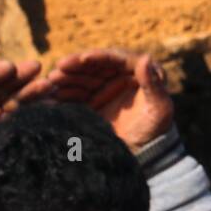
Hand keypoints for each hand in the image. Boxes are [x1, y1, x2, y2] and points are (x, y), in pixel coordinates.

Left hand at [0, 60, 50, 169]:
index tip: (10, 67)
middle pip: (4, 85)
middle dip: (20, 76)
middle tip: (37, 66)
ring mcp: (2, 115)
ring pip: (19, 97)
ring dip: (35, 90)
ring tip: (50, 85)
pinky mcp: (16, 127)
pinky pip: (30, 114)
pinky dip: (42, 107)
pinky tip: (55, 101)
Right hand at [48, 49, 173, 152]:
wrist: (144, 154)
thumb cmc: (157, 131)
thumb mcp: (160, 109)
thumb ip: (153, 85)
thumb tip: (146, 57)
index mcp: (141, 71)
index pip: (117, 58)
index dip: (100, 57)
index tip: (83, 58)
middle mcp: (121, 75)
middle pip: (96, 65)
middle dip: (77, 65)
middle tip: (58, 68)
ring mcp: (105, 88)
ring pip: (83, 77)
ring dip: (67, 77)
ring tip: (52, 81)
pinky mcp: (92, 101)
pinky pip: (76, 94)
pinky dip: (64, 93)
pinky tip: (51, 95)